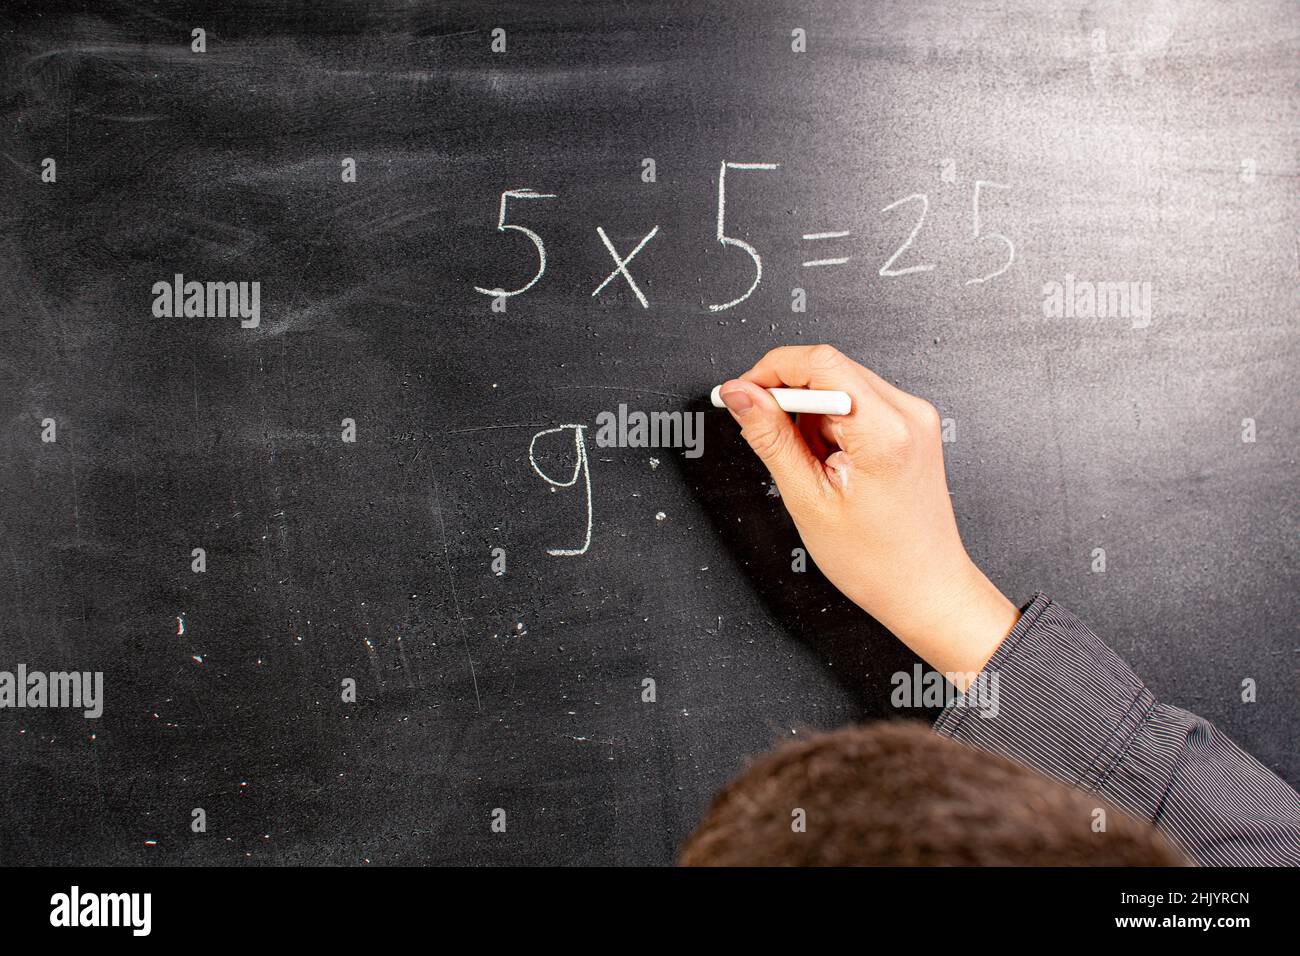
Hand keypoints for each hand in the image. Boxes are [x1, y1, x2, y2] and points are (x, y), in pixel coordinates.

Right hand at [718, 345, 1018, 685]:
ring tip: (817, 467)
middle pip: (829, 369)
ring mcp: (914, 417)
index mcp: (884, 431)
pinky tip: (834, 463)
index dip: (770, 371)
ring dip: (812, 416)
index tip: (743, 394)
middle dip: (790, 399)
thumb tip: (741, 394)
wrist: (924, 587)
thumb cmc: (877, 560)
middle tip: (775, 442)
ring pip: (840, 385)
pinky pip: (857, 402)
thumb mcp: (808, 499)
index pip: (819, 362)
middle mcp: (908, 413)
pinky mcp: (912, 425)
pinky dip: (833, 424)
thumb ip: (770, 437)